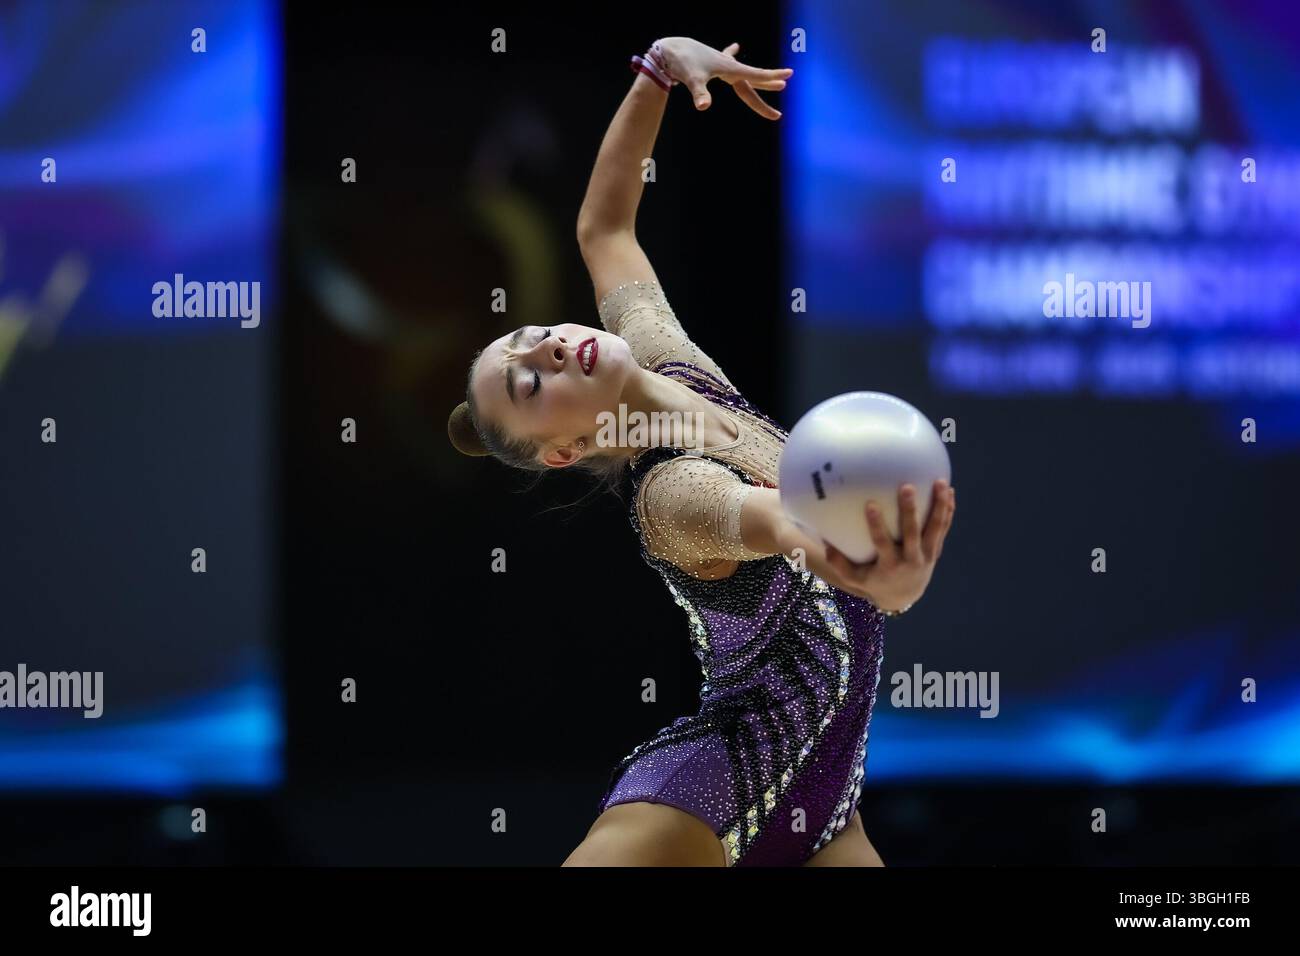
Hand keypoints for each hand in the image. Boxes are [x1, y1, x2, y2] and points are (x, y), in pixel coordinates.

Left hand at [654, 37, 792, 116]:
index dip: (771, 78)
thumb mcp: (692, 80)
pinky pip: (726, 58)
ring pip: (741, 70)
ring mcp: (720, 62)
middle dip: (767, 83)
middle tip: (784, 84)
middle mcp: (728, 65)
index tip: (787, 77)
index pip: (755, 75)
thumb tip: (703, 106)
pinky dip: (731, 54)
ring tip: (767, 76)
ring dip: (755, 73)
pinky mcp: (710, 60)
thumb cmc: (682, 63)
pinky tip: (734, 47)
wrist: (669, 48)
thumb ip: (700, 94)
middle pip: (751, 77)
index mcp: (729, 69)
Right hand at [820, 480, 955, 611]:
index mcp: (890, 565)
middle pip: (913, 533)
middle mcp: (911, 559)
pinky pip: (944, 527)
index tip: (870, 505)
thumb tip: (825, 543)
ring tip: (940, 482)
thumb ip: (839, 563)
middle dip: (910, 511)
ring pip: (936, 527)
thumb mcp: (855, 579)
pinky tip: (949, 490)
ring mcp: (927, 554)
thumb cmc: (875, 581)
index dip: (876, 525)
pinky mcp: (936, 549)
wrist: (905, 596)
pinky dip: (948, 510)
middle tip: (907, 488)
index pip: (883, 543)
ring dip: (939, 505)